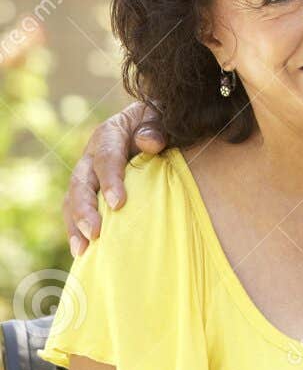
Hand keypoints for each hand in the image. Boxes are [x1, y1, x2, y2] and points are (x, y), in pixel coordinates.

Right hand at [64, 100, 165, 255]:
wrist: (156, 124)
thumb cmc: (163, 121)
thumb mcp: (162, 117)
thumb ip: (156, 127)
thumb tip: (149, 143)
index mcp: (110, 134)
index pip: (106, 157)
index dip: (110, 180)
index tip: (118, 204)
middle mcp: (92, 155)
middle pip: (81, 182)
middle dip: (85, 209)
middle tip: (94, 232)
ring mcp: (89, 174)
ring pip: (73, 199)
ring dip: (75, 224)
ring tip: (82, 249)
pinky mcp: (91, 191)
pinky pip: (77, 210)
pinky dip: (77, 229)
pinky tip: (83, 252)